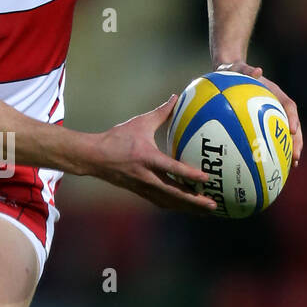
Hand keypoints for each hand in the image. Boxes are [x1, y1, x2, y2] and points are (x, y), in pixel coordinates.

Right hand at [92, 96, 217, 212]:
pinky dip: (176, 205)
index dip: (190, 174)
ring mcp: (143, 187)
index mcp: (147, 158)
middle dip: (194, 201)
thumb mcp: (140, 123)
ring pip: (169, 201)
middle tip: (213, 204)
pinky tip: (187, 207)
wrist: (94, 157)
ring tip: (206, 209)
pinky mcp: (140, 192)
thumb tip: (176, 97)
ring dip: (188, 207)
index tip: (206, 178)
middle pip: (174, 193)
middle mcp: (147, 176)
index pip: (172, 168)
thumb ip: (161, 112)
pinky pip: (161, 202)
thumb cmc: (116, 138)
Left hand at [216, 62, 301, 165]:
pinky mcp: (264, 124)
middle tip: (296, 157)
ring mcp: (272, 115)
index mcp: (274, 93)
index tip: (292, 130)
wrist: (231, 73)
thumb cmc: (233, 71)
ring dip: (291, 149)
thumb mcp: (237, 68)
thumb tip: (256, 70)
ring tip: (292, 166)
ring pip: (286, 135)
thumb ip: (245, 69)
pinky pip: (271, 138)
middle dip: (297, 141)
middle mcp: (276, 106)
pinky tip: (271, 167)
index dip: (292, 117)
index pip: (288, 105)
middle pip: (292, 125)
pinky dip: (274, 151)